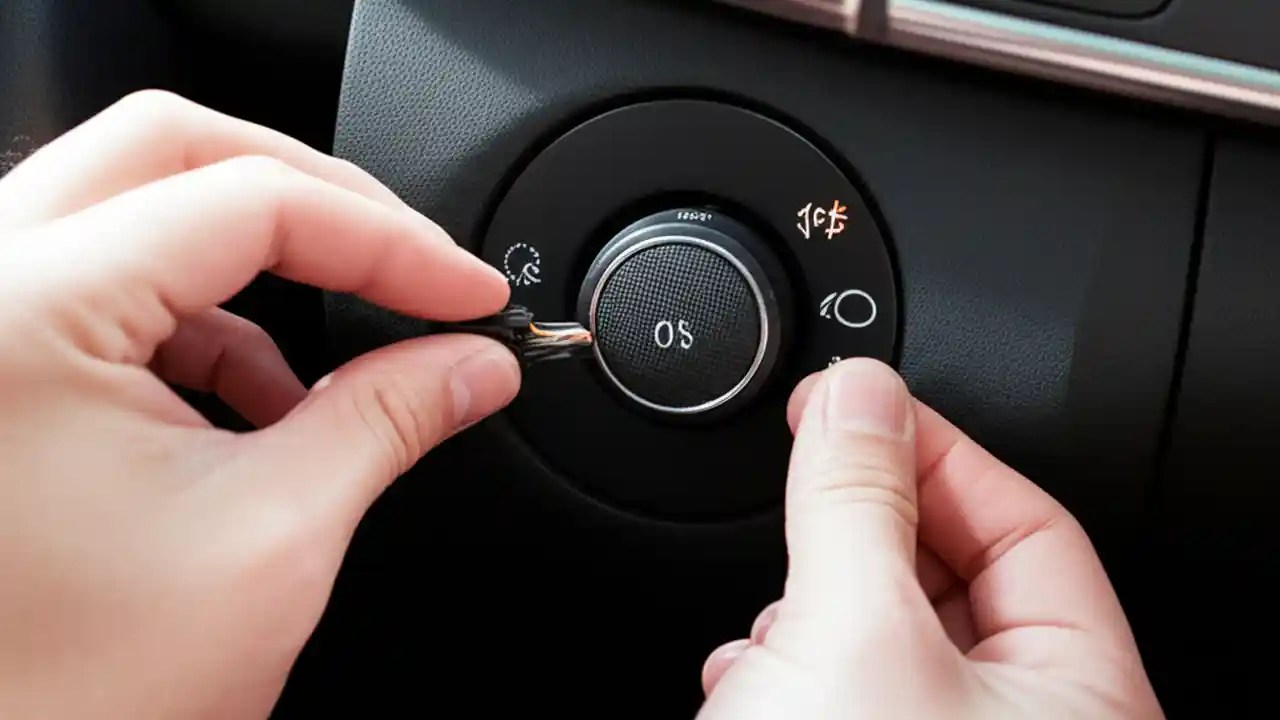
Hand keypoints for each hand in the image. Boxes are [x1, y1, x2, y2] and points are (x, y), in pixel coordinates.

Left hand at [0, 91, 519, 717]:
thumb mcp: (272, 537)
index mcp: (25, 314)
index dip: (390, 241)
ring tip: (323, 379)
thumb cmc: (71, 693)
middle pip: (178, 150)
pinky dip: (204, 322)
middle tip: (408, 264)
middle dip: (320, 202)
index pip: (252, 203)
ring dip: (259, 267)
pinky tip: (252, 408)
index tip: (465, 291)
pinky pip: (111, 284)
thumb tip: (471, 364)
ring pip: (140, 206)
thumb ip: (388, 420)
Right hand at [698, 359, 1162, 718]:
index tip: (857, 403)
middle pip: (949, 571)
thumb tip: (858, 395)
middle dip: (860, 534)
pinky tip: (757, 677)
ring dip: (813, 610)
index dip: (937, 448)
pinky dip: (792, 665)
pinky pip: (842, 681)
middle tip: (811, 479)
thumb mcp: (850, 629)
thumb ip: (856, 498)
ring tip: (777, 622)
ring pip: (882, 629)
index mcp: (1082, 700)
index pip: (1029, 522)